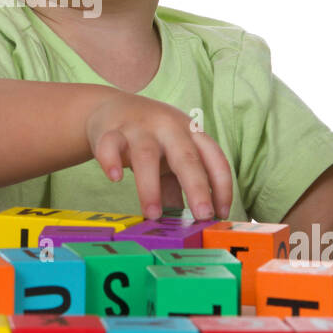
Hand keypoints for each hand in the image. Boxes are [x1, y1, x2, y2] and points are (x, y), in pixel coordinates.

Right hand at [85, 92, 234, 221]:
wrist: (112, 107)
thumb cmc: (150, 138)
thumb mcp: (170, 158)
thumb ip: (178, 188)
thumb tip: (187, 225)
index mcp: (191, 134)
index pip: (214, 159)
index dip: (222, 187)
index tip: (220, 215)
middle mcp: (169, 128)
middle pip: (186, 157)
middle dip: (197, 187)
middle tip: (203, 215)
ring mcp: (140, 128)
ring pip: (146, 155)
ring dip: (150, 187)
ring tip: (153, 214)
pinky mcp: (111, 130)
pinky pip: (110, 145)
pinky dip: (111, 161)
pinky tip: (115, 177)